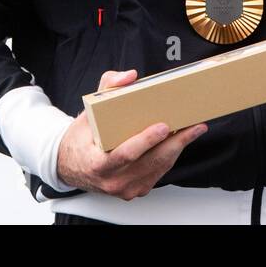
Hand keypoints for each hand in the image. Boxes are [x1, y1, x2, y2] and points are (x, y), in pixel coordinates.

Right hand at [56, 69, 208, 198]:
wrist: (71, 166)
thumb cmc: (80, 140)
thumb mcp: (88, 112)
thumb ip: (107, 88)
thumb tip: (129, 76)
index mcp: (97, 164)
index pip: (125, 154)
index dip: (146, 141)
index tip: (164, 127)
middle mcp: (113, 180)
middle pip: (150, 162)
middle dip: (176, 142)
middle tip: (193, 126)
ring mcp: (126, 189)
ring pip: (158, 167)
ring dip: (178, 148)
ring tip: (194, 130)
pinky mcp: (136, 190)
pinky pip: (158, 173)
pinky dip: (170, 156)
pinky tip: (179, 142)